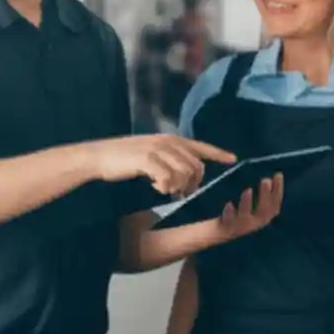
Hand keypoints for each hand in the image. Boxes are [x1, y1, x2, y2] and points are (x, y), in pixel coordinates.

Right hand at [92, 134, 235, 195]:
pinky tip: (155, 188)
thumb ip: (170, 160)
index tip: (233, 159)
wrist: (99, 156)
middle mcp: (167, 142)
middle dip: (193, 183)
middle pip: (196, 166)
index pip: (200, 146)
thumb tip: (186, 176)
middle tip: (180, 193)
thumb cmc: (125, 158)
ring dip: (179, 187)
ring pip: (184, 174)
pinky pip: (167, 178)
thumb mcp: (152, 154)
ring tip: (166, 190)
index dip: (218, 153)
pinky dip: (165, 187)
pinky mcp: (146, 160)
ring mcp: (157, 150)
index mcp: (171, 140)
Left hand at [216, 174, 283, 239]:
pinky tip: (229, 204)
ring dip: (247, 204)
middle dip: (265, 196)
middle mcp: (254, 224)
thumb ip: (263, 196)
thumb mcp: (254, 206)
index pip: (275, 205)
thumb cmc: (241, 214)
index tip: (278, 174)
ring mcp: (241, 227)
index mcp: (264, 217)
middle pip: (262, 212)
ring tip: (248, 190)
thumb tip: (269, 179)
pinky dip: (230, 213)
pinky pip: (229, 223)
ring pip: (245, 218)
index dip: (278, 191)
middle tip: (265, 180)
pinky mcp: (228, 229)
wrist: (221, 231)